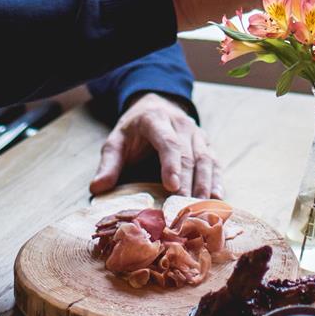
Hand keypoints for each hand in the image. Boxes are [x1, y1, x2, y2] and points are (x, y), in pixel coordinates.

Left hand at [89, 93, 222, 198]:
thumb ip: (109, 164)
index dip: (171, 164)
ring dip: (205, 184)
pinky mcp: (206, 143)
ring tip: (202, 208)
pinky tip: (217, 197)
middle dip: (188, 182)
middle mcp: (181, 125)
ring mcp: (196, 133)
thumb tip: (97, 189)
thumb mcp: (116, 141)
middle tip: (185, 209)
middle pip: (189, 154)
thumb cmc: (134, 130)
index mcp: (156, 120)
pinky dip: (217, 180)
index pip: (168, 142)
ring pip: (206, 159)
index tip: (172, 187)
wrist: (155, 106)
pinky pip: (215, 162)